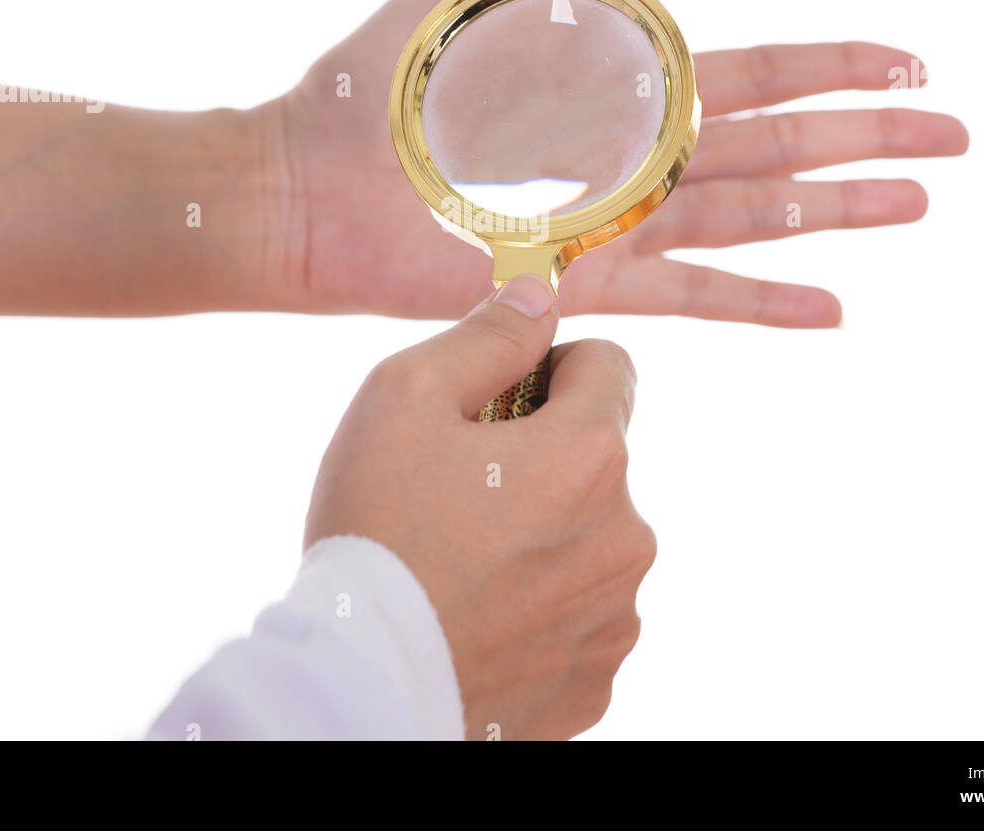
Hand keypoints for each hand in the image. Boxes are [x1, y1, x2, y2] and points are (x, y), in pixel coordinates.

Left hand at [258, 0, 968, 326]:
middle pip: (772, 144)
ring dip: (835, 210)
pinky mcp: (579, 280)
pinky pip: (686, 294)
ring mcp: (611, 224)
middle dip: (864, 142)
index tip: (903, 65)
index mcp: (612, 89)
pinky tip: (828, 307)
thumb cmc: (370, 92)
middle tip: (952, 143)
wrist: (304, 187)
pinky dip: (758, 300)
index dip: (828, 69)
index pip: (747, 72)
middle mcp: (628, 160)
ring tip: (916, 206)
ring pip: (749, 214)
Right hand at [303, 274, 653, 739]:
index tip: (499, 403)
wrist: (357, 687)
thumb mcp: (405, 396)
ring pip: (592, 537)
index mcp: (590, 455)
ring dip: (547, 533)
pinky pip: (581, 612)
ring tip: (465, 561)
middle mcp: (626, 534)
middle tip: (461, 491)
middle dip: (544, 457)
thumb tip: (542, 297)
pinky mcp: (596, 677)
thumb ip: (488, 335)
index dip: (551, 369)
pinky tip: (480, 615)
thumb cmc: (374, 533)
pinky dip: (543, 605)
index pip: (611, 365)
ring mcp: (616, 614)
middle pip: (600, 458)